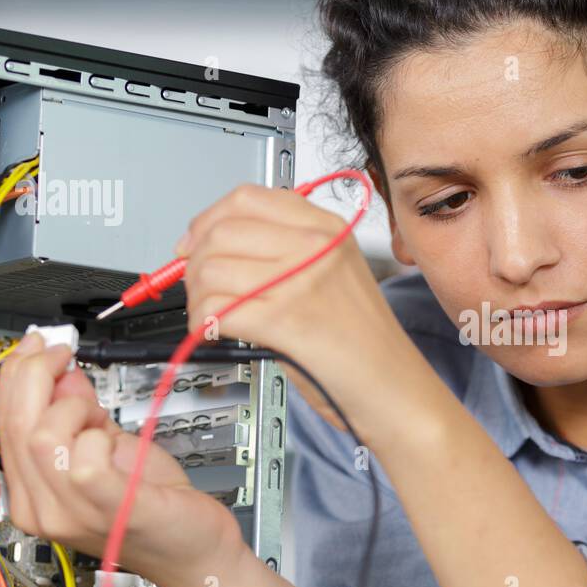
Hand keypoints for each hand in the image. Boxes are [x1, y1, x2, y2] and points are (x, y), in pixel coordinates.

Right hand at [0, 331, 243, 586]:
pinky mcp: (106, 506)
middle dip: (38, 376)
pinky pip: (83, 457)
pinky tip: (113, 442)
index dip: (15, 376)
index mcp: (30, 494)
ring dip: (74, 409)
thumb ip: (79, 414)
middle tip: (64, 355)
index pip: (2, 423)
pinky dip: (100, 437)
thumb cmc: (154, 508)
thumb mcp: (108, 448)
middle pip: (16, 425)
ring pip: (42, 436)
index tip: (35, 346)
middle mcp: (39, 509)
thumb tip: (64, 374)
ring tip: (100, 419)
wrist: (192, 552)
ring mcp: (68, 513)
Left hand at [175, 183, 407, 432]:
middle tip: (198, 286)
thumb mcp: (334, 274)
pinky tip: (214, 333)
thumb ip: (283, 250)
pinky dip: (202, 324)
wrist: (393, 388)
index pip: (247, 198)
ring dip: (196, 297)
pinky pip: (215, 309)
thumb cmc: (365, 341)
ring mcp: (300, 281)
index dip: (207, 220)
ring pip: (210, 270)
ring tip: (208, 314)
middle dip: (193, 262)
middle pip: (221, 231)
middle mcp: (316, 247)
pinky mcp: (284, 321)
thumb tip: (213, 246)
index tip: (194, 243)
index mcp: (328, 228)